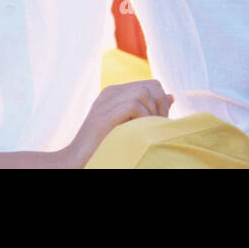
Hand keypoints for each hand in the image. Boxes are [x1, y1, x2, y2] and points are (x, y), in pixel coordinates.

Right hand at [58, 80, 172, 168]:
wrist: (76, 162)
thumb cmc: (106, 147)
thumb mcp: (131, 125)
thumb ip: (149, 109)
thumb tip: (172, 96)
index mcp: (116, 93)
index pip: (151, 85)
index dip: (162, 102)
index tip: (161, 122)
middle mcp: (110, 93)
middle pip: (151, 86)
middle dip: (161, 106)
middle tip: (158, 127)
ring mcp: (104, 102)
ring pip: (143, 93)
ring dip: (152, 113)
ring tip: (148, 130)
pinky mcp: (103, 115)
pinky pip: (133, 105)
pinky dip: (142, 118)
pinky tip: (138, 132)